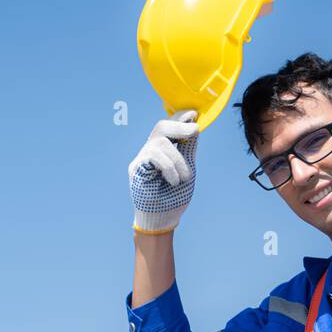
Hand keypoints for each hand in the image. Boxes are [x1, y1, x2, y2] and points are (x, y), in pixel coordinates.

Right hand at [128, 109, 198, 234]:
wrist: (164, 218)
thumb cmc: (174, 196)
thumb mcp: (188, 168)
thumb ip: (188, 149)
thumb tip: (195, 125)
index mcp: (163, 150)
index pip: (169, 127)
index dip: (180, 117)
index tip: (194, 114)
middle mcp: (150, 151)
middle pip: (161, 127)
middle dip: (179, 126)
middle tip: (194, 130)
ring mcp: (142, 158)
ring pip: (161, 142)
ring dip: (178, 159)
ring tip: (184, 178)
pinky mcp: (136, 168)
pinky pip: (154, 156)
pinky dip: (169, 167)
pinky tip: (173, 181)